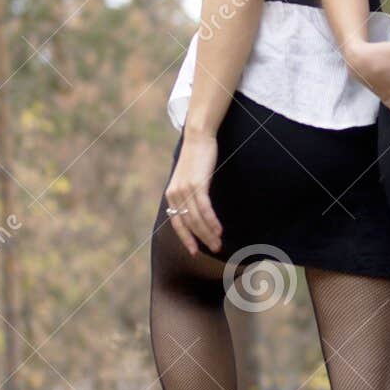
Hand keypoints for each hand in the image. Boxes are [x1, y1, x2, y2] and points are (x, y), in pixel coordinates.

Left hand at [164, 131, 222, 255]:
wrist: (198, 137)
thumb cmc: (197, 158)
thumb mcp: (189, 179)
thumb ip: (190, 194)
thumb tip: (197, 211)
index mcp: (171, 195)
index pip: (177, 223)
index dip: (186, 239)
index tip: (193, 251)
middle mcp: (175, 194)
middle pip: (188, 224)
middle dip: (201, 239)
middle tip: (214, 249)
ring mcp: (185, 190)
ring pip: (196, 219)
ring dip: (208, 233)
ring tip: (218, 243)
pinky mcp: (197, 184)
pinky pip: (204, 208)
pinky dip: (211, 221)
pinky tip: (219, 229)